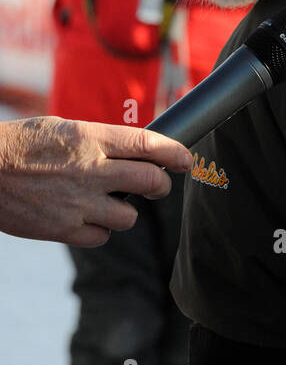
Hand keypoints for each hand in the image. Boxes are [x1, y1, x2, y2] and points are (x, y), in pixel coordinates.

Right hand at [0, 117, 192, 246]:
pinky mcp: (63, 230)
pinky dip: (100, 229)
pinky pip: (102, 236)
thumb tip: (135, 150)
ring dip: (126, 210)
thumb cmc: (21, 144)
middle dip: (162, 185)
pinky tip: (87, 217)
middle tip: (160, 185)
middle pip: (151, 181)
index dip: (175, 153)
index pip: (149, 143)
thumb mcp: (63, 128)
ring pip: (129, 216)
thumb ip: (99, 139)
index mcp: (90, 138)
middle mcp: (90, 170)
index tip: (185, 159)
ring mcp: (78, 203)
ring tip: (111, 202)